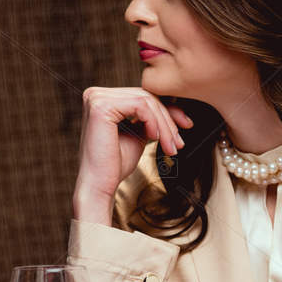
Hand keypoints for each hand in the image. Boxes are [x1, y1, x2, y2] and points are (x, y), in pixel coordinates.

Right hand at [73, 86, 192, 224]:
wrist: (99, 186)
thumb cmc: (115, 165)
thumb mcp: (138, 135)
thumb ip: (149, 119)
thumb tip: (175, 108)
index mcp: (102, 100)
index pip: (142, 96)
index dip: (167, 109)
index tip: (185, 125)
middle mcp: (96, 95)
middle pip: (145, 96)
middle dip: (168, 119)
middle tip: (178, 142)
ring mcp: (97, 98)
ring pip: (145, 100)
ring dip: (164, 124)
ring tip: (170, 145)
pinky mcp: (101, 106)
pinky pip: (140, 105)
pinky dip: (153, 122)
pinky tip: (155, 138)